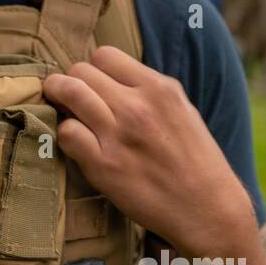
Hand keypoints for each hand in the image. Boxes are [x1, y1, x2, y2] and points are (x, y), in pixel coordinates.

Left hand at [42, 45, 254, 255]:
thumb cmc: (196, 161)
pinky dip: (65, 134)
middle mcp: (137, 106)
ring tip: (60, 108)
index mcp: (159, 88)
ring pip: (68, 92)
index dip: (94, 69)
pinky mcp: (102, 165)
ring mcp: (118, 135)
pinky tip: (76, 142)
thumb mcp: (182, 110)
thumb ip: (148, 91)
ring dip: (58, 98)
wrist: (207, 209)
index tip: (94, 84)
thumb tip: (112, 79)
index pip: (104, 55)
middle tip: (71, 98)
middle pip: (80, 70)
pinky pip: (66, 132)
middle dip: (72, 81)